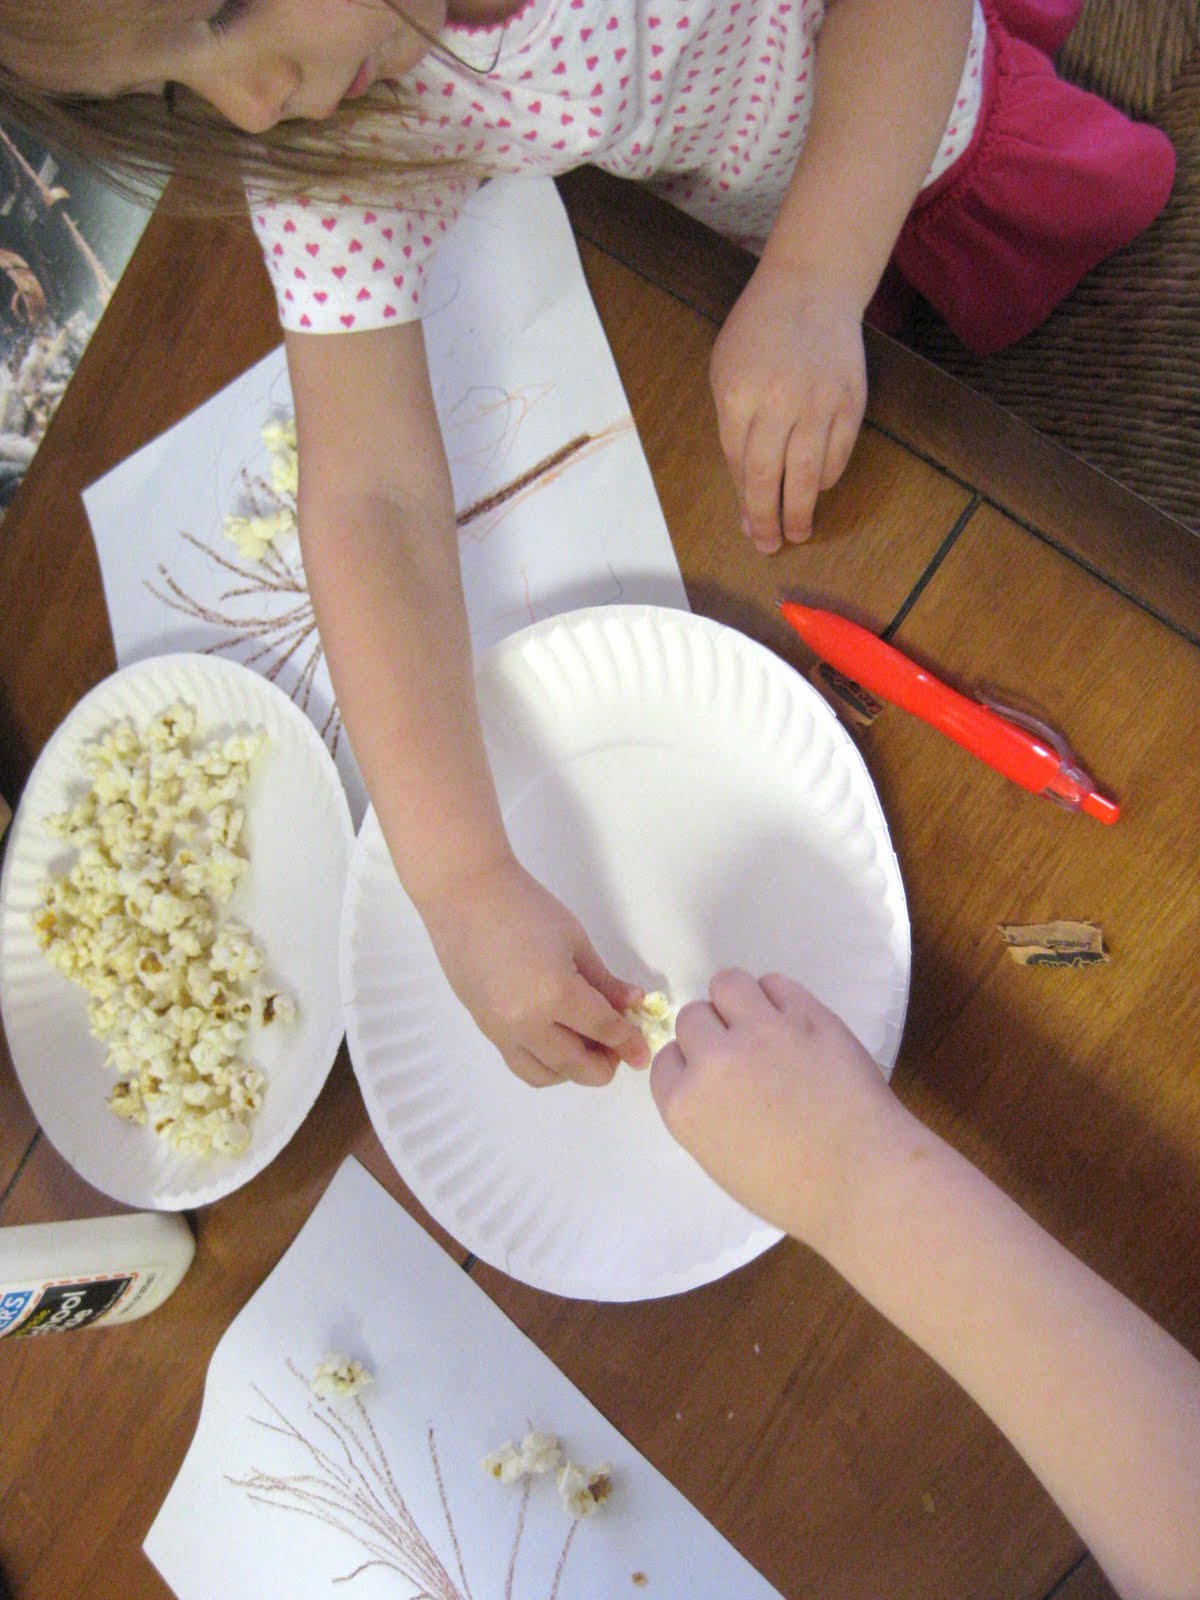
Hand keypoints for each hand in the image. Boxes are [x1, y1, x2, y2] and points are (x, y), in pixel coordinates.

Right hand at [418, 856, 648, 1087]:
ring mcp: (500, 1029)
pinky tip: (557, 1039)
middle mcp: (526, 1022)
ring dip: (571, 1070)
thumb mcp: (575, 940)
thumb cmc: (523, 905)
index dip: (629, 1042)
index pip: (603, 1030)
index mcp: (555, 994)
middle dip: (604, 1066)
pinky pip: (519, 1061)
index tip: (642, 1051)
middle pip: (575, 1065)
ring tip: (585, 1045)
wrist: (464, 894)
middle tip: (619, 1049)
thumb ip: (604, 982)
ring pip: (543, 1075)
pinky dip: (544, 1063)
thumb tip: (633, 1005)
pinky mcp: (484, 1027)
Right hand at [650, 969, 900, 1249]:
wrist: (864, 1180)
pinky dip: (779, 998)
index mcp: (685, 1105)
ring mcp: (761, 1032)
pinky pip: (776, 983)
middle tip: (745, 1055)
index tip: (716, 1077)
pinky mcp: (806, 1014)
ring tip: (763, 1025)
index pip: (668, 1058)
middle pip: (694, 1016)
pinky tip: (794, 1024)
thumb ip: (706, 1111)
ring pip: (728, 983)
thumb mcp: (722, 1159)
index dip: (692, 1064)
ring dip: (739, 1002)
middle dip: (715, 1033)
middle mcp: (714, 1060)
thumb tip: (716, 1079)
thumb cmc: (793, 1190)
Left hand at [709, 261, 866, 551]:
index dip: (745, 502)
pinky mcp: (851, 401)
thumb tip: (746, 489)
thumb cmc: (759, 333)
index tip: (749, 528)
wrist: (811, 287)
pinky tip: (816, 489)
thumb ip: (733, 427)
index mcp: (737, 395)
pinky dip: (826, 478)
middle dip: (768, 519)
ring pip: (808, 474)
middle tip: (769, 546)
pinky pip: (838, 454)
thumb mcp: (727, 372)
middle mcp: (779, 402)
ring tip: (796, 533)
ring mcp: (819, 401)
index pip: (739, 464)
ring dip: (800, 510)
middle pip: (770, 477)